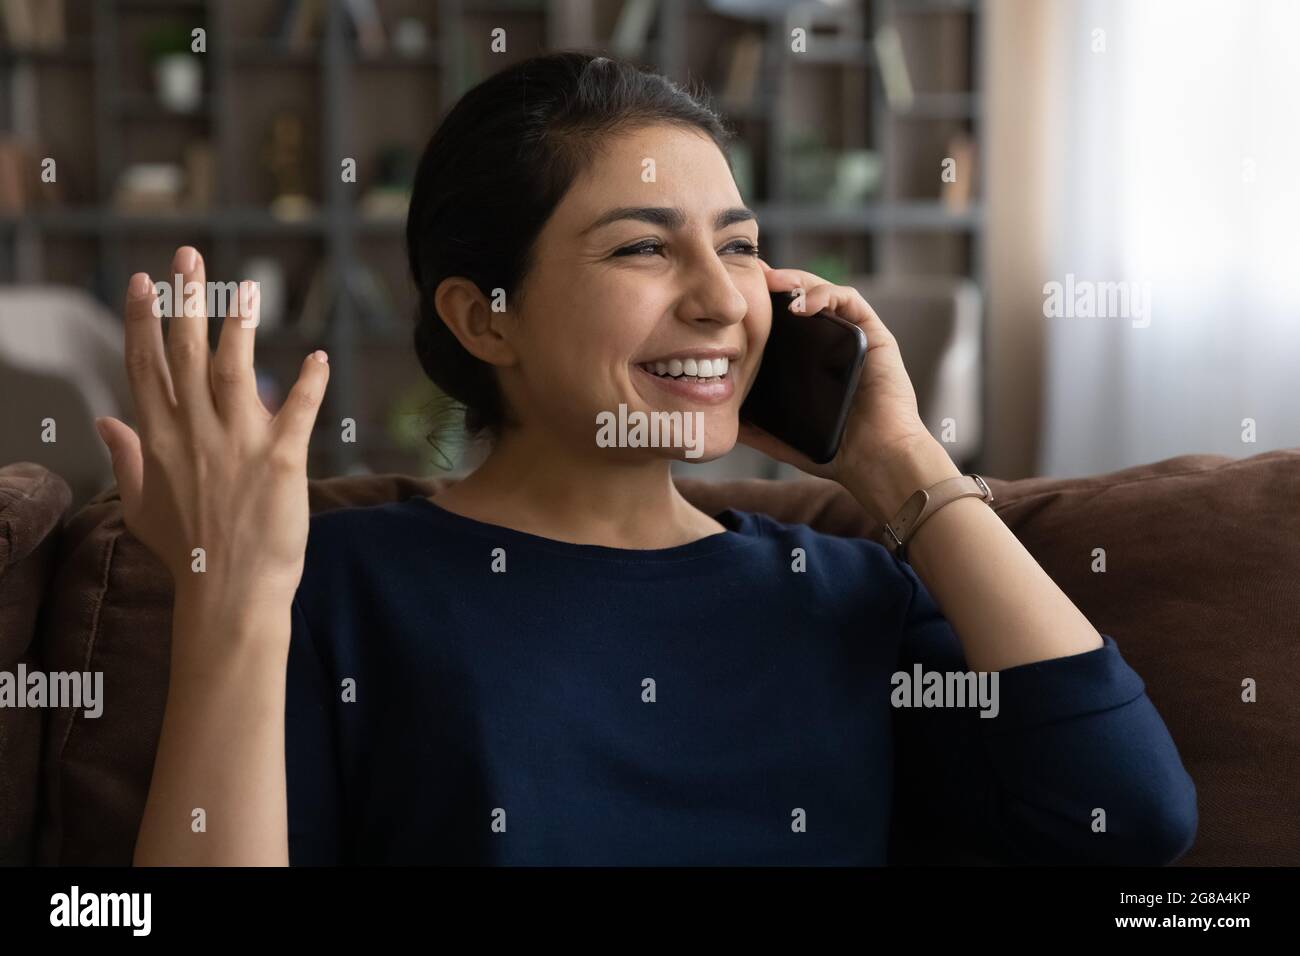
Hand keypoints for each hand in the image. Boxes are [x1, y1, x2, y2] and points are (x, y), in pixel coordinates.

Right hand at [94, 246, 329, 621]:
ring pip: (236, 369)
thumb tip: (103, 420)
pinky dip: (309, 383)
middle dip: (185, 299)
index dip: (142, 320)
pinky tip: (317, 356)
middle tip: (188, 256)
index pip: (145, 366)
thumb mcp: (139, 506)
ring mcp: (237, 444)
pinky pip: (297, 411)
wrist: (226, 596)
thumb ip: (124, 458)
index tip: (140, 281)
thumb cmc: (184, 555)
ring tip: (246, 285)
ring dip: (240, 325)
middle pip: (186, 353)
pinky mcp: (281, 461)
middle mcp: (193, 433)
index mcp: (157, 440)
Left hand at [738, 261, 940, 494]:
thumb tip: (723, 419)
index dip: (763, 305)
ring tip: (773, 283)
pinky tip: (802, 305)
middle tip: (751, 277)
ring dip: (798, 281)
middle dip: (777, 284)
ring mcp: (855, 337)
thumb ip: (756, 428)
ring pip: (825, 293)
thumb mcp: (783, 437)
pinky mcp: (875, 335)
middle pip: (804, 300)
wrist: (876, 460)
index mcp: (812, 362)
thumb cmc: (835, 452)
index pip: (785, 323)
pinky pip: (850, 300)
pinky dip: (825, 294)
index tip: (737, 298)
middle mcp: (834, 344)